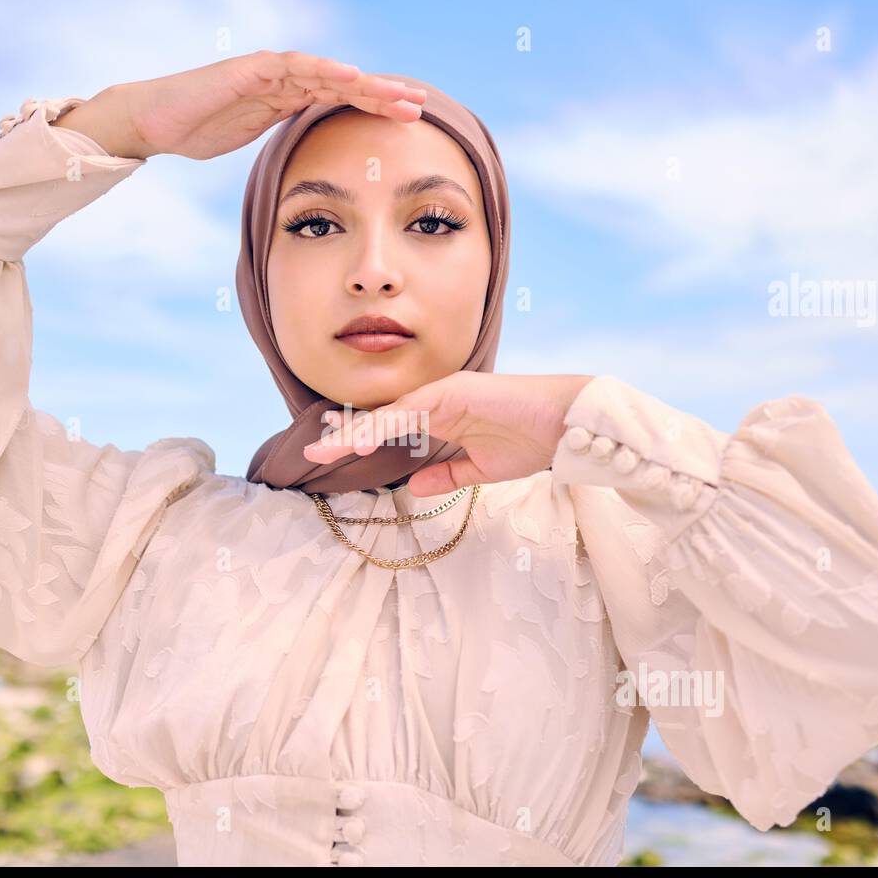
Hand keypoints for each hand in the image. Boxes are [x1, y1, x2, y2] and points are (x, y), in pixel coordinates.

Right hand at [108, 50, 427, 159]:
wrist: (155, 120)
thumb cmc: (198, 129)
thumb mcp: (252, 139)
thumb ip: (282, 142)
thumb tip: (309, 165)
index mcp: (288, 98)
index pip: (342, 100)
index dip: (377, 107)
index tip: (412, 119)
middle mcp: (284, 79)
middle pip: (344, 85)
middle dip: (383, 94)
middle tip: (422, 104)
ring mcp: (268, 71)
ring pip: (327, 74)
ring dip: (364, 84)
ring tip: (398, 93)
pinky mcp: (248, 70)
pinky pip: (292, 68)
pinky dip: (322, 71)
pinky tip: (350, 77)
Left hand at [302, 372, 595, 496]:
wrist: (567, 425)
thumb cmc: (531, 441)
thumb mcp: (480, 469)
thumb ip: (446, 474)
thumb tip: (412, 486)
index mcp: (441, 415)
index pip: (392, 429)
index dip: (360, 440)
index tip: (329, 456)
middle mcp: (437, 399)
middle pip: (381, 418)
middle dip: (345, 434)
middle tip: (309, 451)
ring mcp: (444, 392)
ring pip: (388, 415)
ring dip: (353, 432)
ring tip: (321, 448)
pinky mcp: (454, 391)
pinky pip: (410, 412)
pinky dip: (383, 426)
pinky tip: (358, 440)